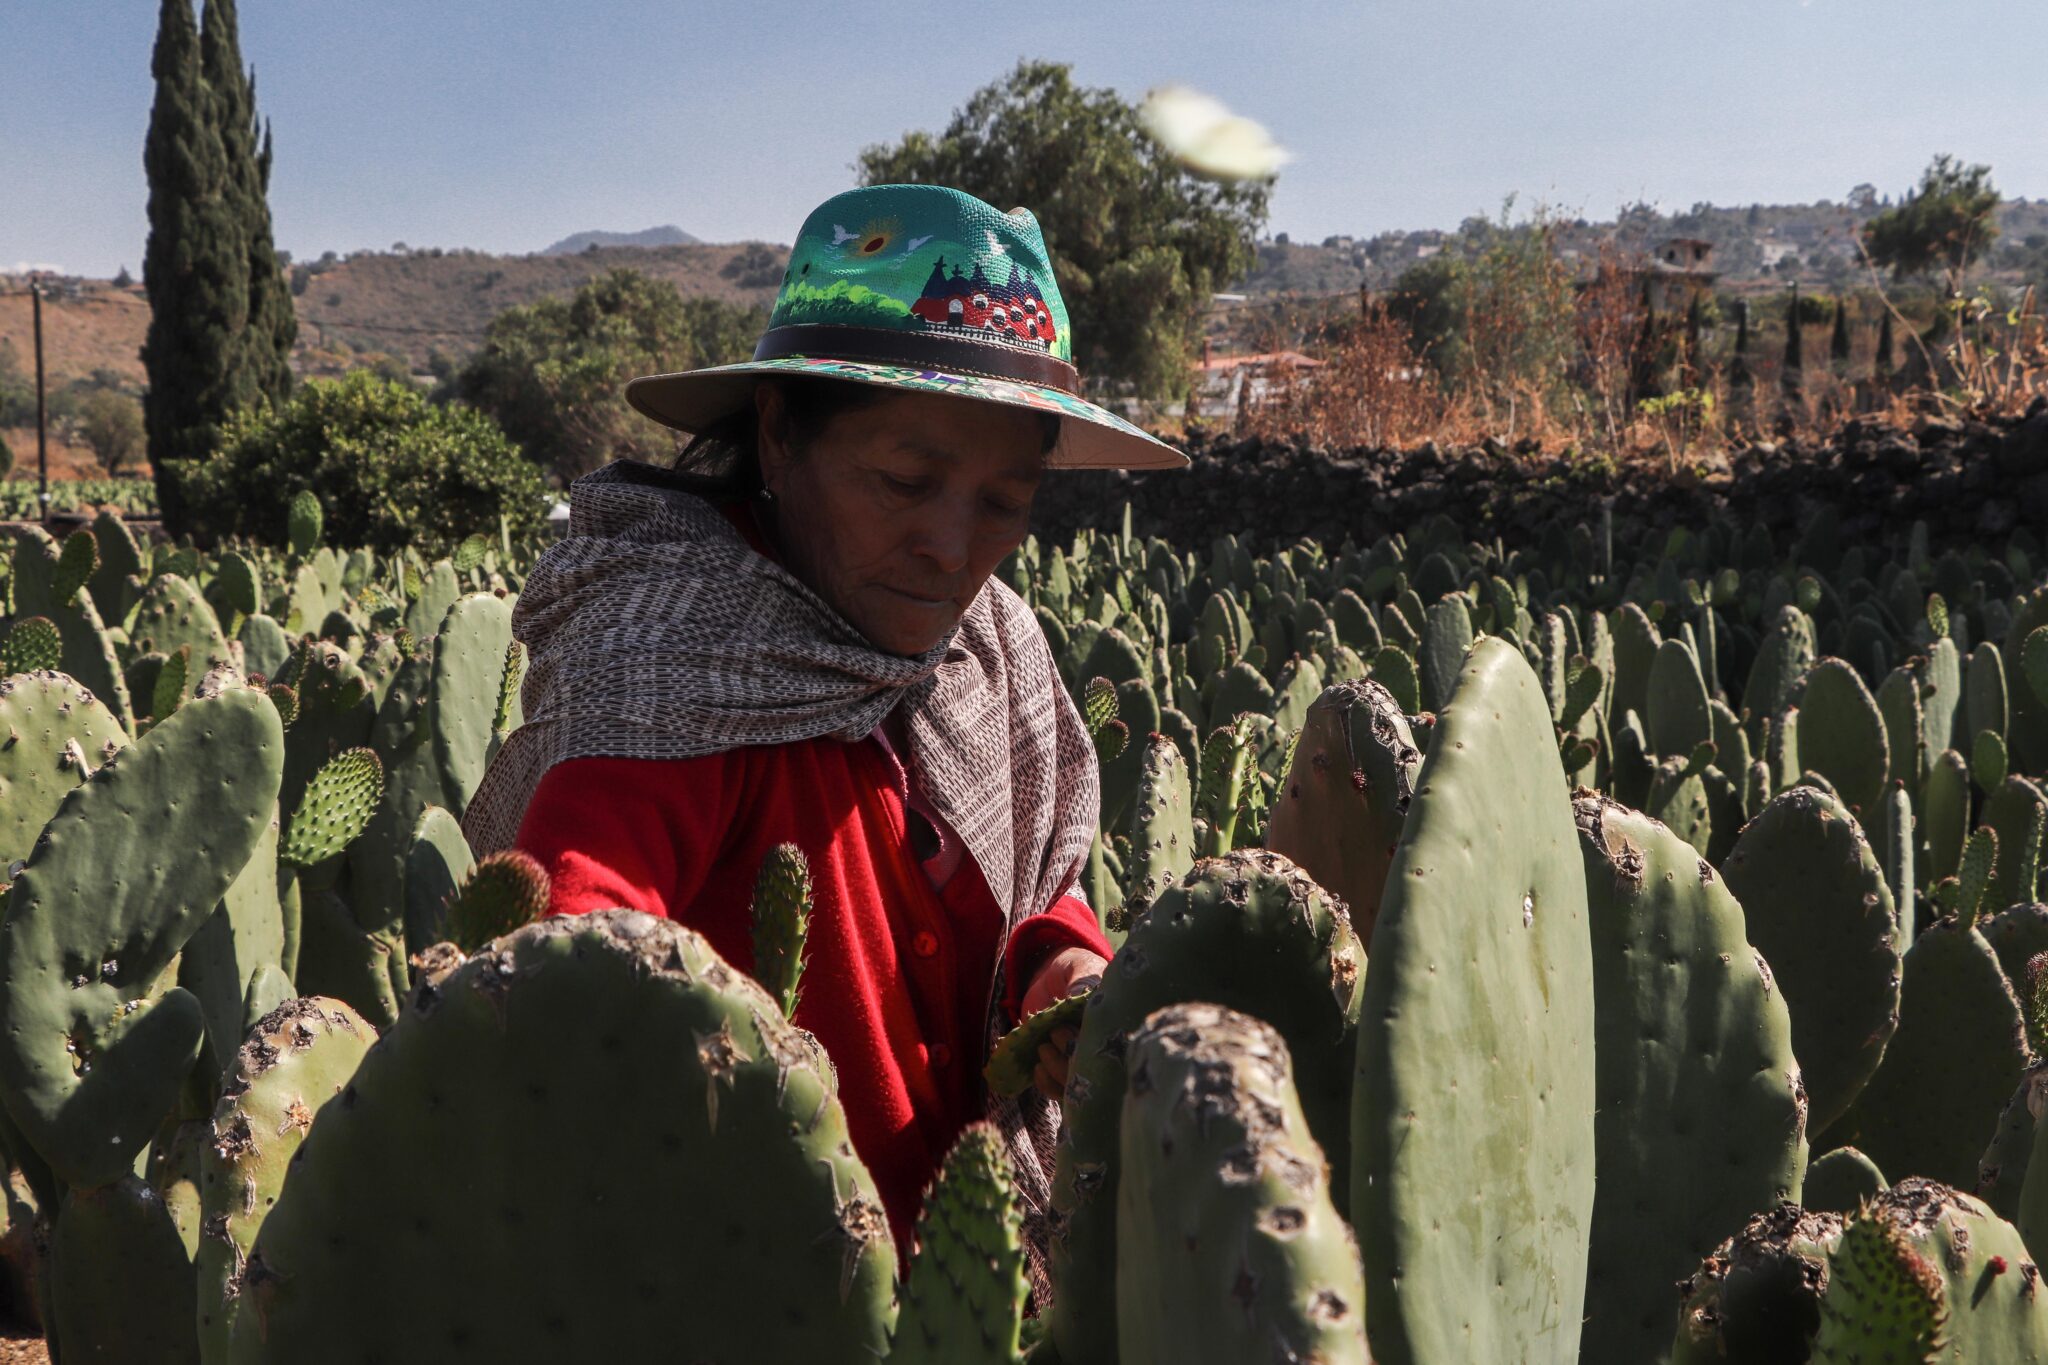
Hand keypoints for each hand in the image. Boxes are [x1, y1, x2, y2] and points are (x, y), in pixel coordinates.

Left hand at [1021, 947, 1105, 1101]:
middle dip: (1068, 1063)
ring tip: (1043, 1048)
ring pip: (1075, 1088)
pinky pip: (1058, 1091)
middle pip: (1092, 1076)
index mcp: (1115, 1026)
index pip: (1110, 1050)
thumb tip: (1079, 997)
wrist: (1052, 976)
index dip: (1087, 1048)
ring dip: (1055, 1074)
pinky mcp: (1062, 1069)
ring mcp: (1082, 1062)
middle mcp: (1103, 1049)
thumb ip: (1081, 982)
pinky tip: (1037, 1068)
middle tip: (1054, 1034)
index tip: (1066, 1031)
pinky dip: (1045, 1084)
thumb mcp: (1080, 969)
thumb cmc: (1074, 970)